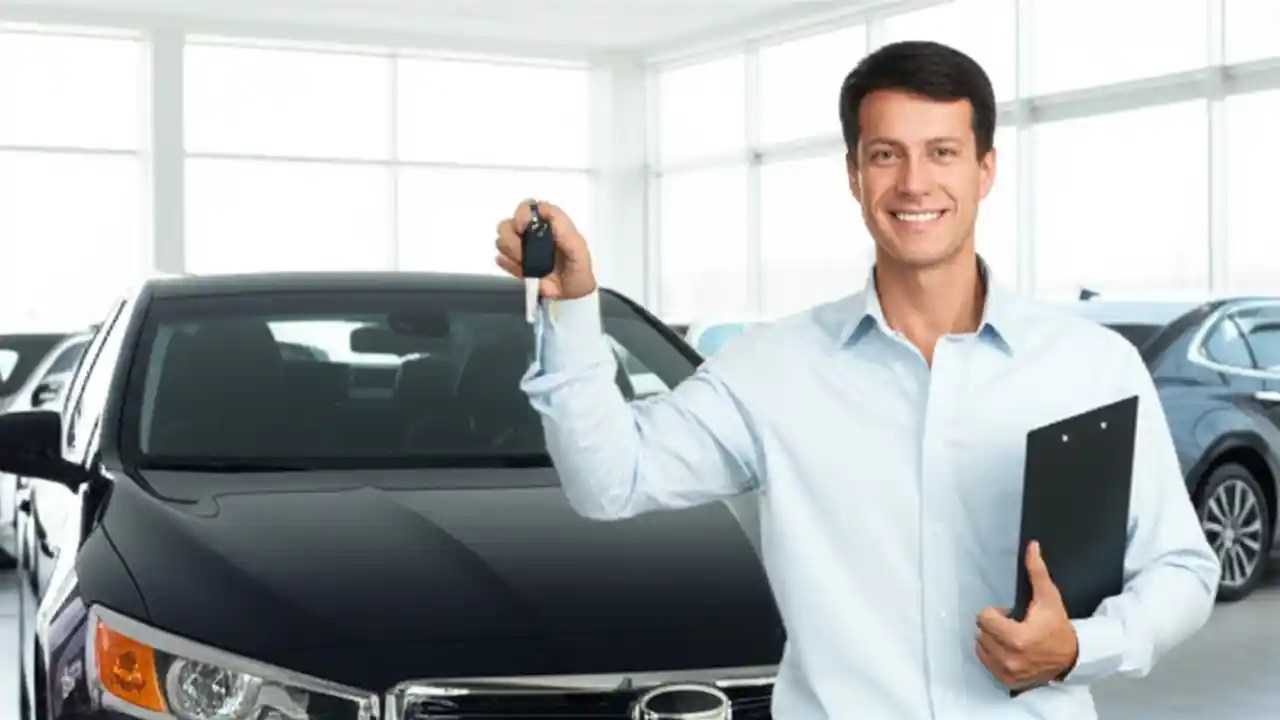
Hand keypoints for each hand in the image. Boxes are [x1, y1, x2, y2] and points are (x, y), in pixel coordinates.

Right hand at [495, 199, 596, 300]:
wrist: (572, 293)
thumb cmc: (578, 267)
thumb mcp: (578, 246)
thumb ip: (563, 226)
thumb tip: (543, 209)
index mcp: (547, 223)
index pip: (526, 207)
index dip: (521, 214)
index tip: (524, 228)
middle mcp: (531, 232)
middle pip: (507, 223)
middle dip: (512, 239)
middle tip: (525, 252)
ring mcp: (521, 248)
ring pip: (501, 241)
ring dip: (513, 254)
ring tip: (528, 264)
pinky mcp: (514, 264)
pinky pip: (501, 259)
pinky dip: (510, 265)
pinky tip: (524, 271)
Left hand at [975, 540, 1078, 689]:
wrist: (1072, 657)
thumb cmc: (1058, 626)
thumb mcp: (1049, 597)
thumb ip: (1037, 571)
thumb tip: (1032, 546)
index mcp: (1018, 638)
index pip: (983, 619)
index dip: (995, 612)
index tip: (1010, 614)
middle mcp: (1010, 658)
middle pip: (981, 632)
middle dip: (994, 626)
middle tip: (1013, 625)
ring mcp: (1008, 672)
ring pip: (981, 647)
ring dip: (991, 640)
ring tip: (1012, 638)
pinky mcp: (1007, 681)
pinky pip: (986, 663)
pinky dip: (993, 654)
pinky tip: (1010, 650)